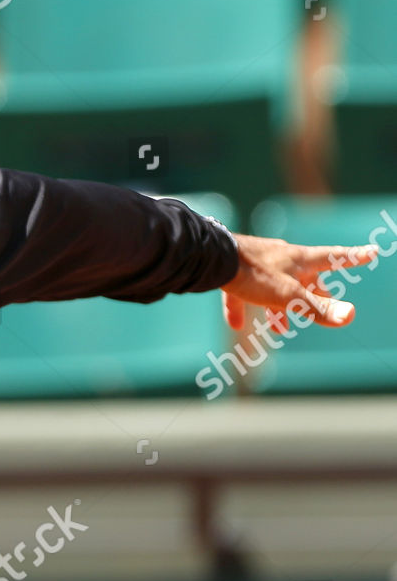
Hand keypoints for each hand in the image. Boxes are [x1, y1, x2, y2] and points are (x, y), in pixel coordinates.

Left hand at [220, 234, 379, 333]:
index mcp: (298, 259)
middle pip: (304, 277)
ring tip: (280, 329)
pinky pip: (240, 292)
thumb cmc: (251, 273)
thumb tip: (349, 316)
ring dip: (279, 308)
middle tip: (323, 306)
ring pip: (274, 287)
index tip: (371, 252)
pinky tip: (235, 326)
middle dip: (314, 294)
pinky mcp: (233, 271)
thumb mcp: (287, 295)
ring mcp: (256, 263)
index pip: (334, 257)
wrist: (208, 258)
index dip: (354, 257)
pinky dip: (241, 308)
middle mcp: (280, 258)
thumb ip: (316, 308)